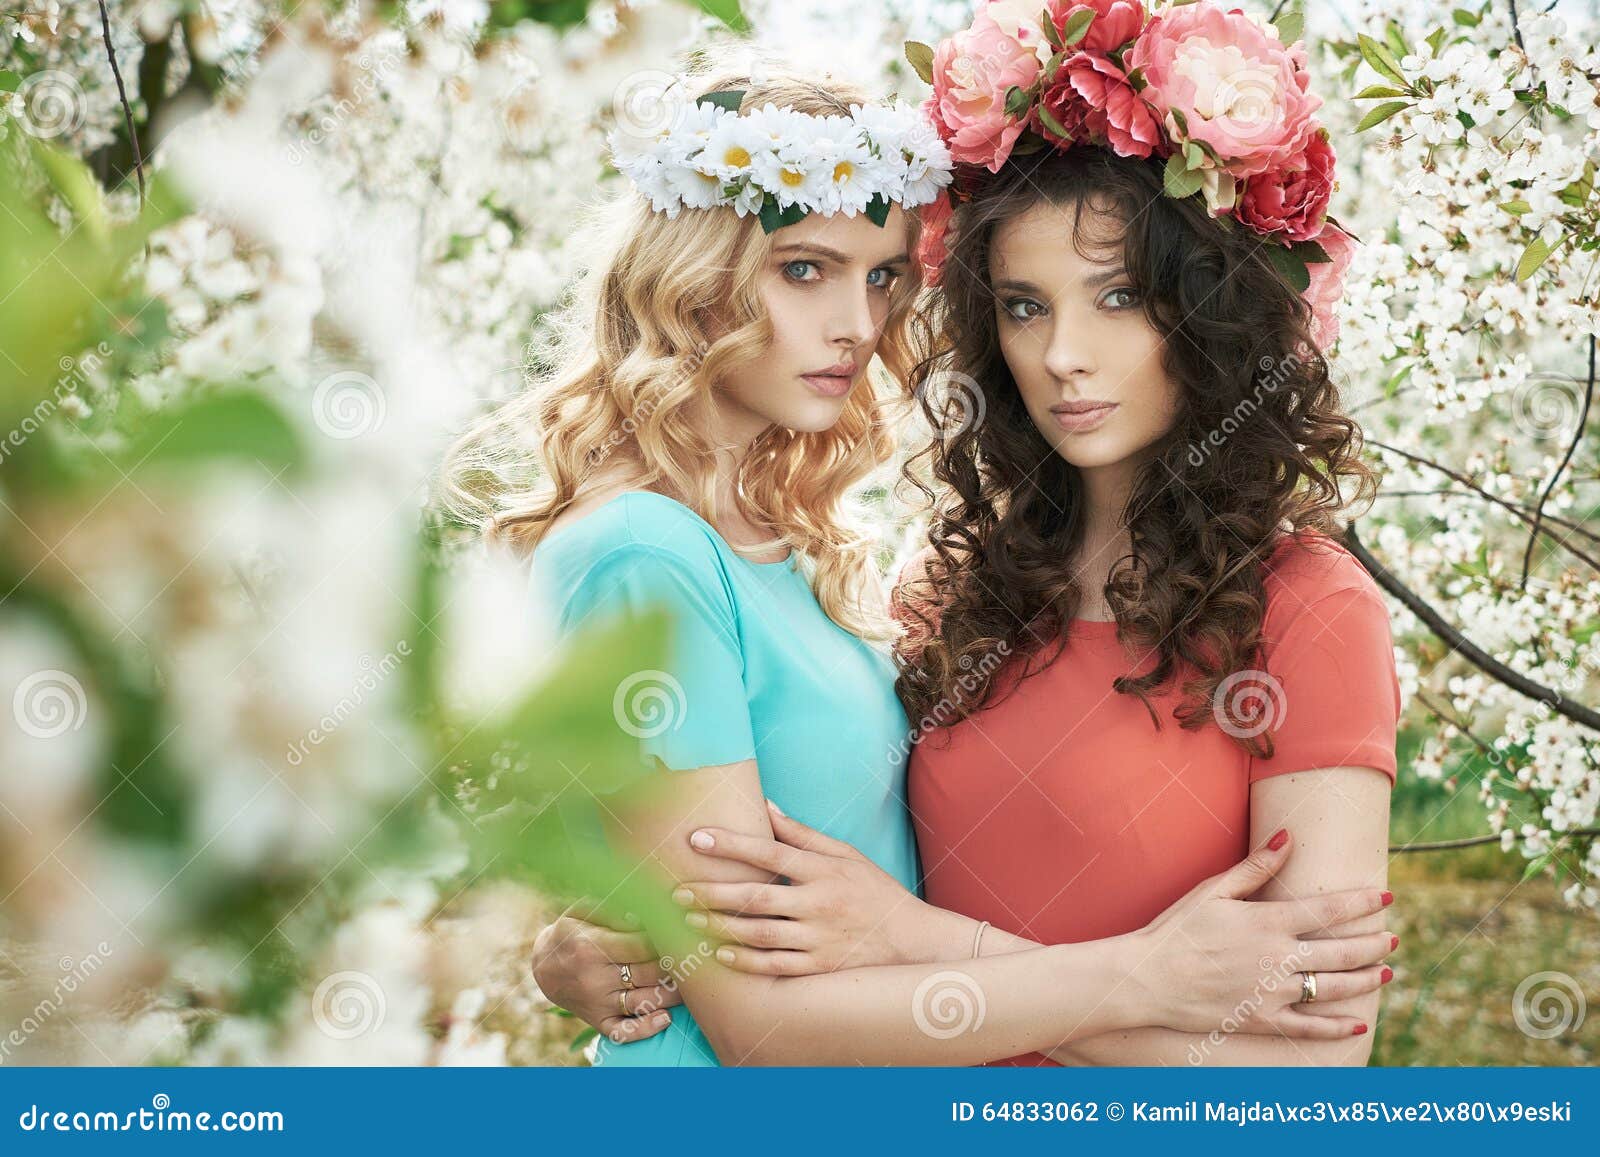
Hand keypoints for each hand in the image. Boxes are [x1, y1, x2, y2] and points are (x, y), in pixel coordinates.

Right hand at [529, 899, 681, 1044]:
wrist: (543, 964)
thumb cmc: (573, 930)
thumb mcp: (585, 910)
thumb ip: (614, 907)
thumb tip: (646, 910)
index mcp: (591, 946)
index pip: (640, 944)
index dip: (667, 938)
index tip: (686, 931)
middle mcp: (594, 977)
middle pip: (647, 973)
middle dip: (676, 965)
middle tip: (698, 956)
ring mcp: (596, 1002)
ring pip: (642, 1002)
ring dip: (671, 995)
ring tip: (691, 984)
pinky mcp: (597, 1021)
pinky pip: (623, 1032)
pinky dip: (646, 1029)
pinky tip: (666, 1018)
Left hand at [675, 800, 929, 974]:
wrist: (912, 940)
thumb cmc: (874, 891)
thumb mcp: (845, 855)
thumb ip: (803, 834)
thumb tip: (765, 807)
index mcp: (824, 870)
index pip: (770, 852)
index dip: (730, 844)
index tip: (696, 837)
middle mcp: (820, 904)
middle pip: (756, 898)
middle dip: (711, 893)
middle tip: (677, 890)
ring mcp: (819, 939)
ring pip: (759, 935)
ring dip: (720, 927)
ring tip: (688, 919)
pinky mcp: (820, 968)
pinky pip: (774, 966)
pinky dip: (745, 961)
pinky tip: (720, 952)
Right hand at [1127, 828, 1396, 1039]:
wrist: (1148, 977)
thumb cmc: (1176, 929)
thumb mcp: (1213, 890)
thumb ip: (1255, 867)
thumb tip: (1289, 838)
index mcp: (1268, 922)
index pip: (1328, 909)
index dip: (1361, 902)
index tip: (1386, 897)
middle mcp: (1279, 958)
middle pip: (1341, 950)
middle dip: (1373, 943)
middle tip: (1393, 938)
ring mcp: (1273, 992)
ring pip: (1334, 987)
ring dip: (1365, 979)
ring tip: (1386, 972)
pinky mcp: (1263, 1020)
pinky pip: (1310, 1028)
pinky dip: (1337, 1028)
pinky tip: (1358, 1025)